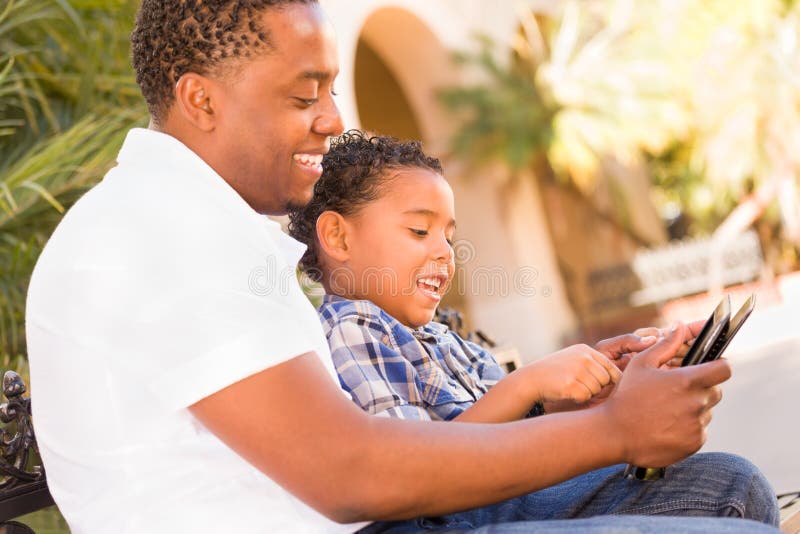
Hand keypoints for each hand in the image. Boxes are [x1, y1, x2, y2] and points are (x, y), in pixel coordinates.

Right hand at [521, 344, 621, 406]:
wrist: (530, 379)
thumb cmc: (554, 373)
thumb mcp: (573, 359)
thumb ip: (593, 364)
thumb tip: (621, 380)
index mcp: (586, 351)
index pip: (611, 369)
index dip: (609, 382)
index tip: (601, 388)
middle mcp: (583, 358)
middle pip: (605, 381)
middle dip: (596, 388)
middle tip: (581, 387)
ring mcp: (576, 370)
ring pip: (596, 390)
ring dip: (587, 394)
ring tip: (571, 388)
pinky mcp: (570, 384)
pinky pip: (585, 397)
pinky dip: (578, 399)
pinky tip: (566, 393)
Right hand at [601, 322, 730, 467]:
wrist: (615, 434)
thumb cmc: (626, 396)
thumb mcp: (641, 364)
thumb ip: (666, 345)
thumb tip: (681, 326)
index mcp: (687, 381)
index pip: (724, 369)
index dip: (720, 365)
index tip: (713, 366)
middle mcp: (697, 403)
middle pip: (716, 391)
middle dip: (702, 387)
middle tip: (678, 389)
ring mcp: (697, 425)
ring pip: (707, 411)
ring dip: (694, 407)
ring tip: (667, 409)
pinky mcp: (695, 442)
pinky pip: (700, 430)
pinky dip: (688, 426)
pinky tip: (666, 424)